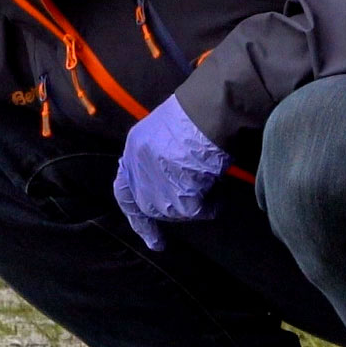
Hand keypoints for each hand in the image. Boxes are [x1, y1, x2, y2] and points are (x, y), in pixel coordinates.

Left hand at [111, 95, 229, 249]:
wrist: (206, 114)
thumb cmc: (193, 113)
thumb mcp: (163, 130)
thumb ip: (158, 154)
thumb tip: (172, 174)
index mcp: (133, 150)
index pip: (124, 190)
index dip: (134, 211)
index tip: (145, 233)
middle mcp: (139, 174)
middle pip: (150, 206)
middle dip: (172, 209)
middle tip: (192, 208)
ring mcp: (158, 192)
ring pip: (178, 211)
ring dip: (196, 201)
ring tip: (213, 180)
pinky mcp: (181, 202)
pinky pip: (203, 212)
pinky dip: (215, 204)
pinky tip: (221, 188)